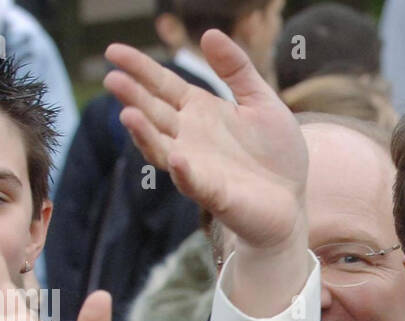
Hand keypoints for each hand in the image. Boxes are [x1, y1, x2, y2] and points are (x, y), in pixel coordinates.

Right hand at [103, 32, 307, 253]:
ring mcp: (197, 166)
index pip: (162, 85)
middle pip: (154, 112)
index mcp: (200, 111)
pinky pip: (193, 182)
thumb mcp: (262, 102)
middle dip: (133, 97)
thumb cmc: (275, 155)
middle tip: (112, 79)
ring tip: (128, 115)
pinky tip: (175, 157)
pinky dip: (183, 171)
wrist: (291, 202)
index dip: (139, 68)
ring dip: (144, 133)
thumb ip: (237, 70)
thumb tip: (209, 33)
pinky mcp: (213, 194)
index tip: (113, 51)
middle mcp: (189, 137)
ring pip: (161, 148)